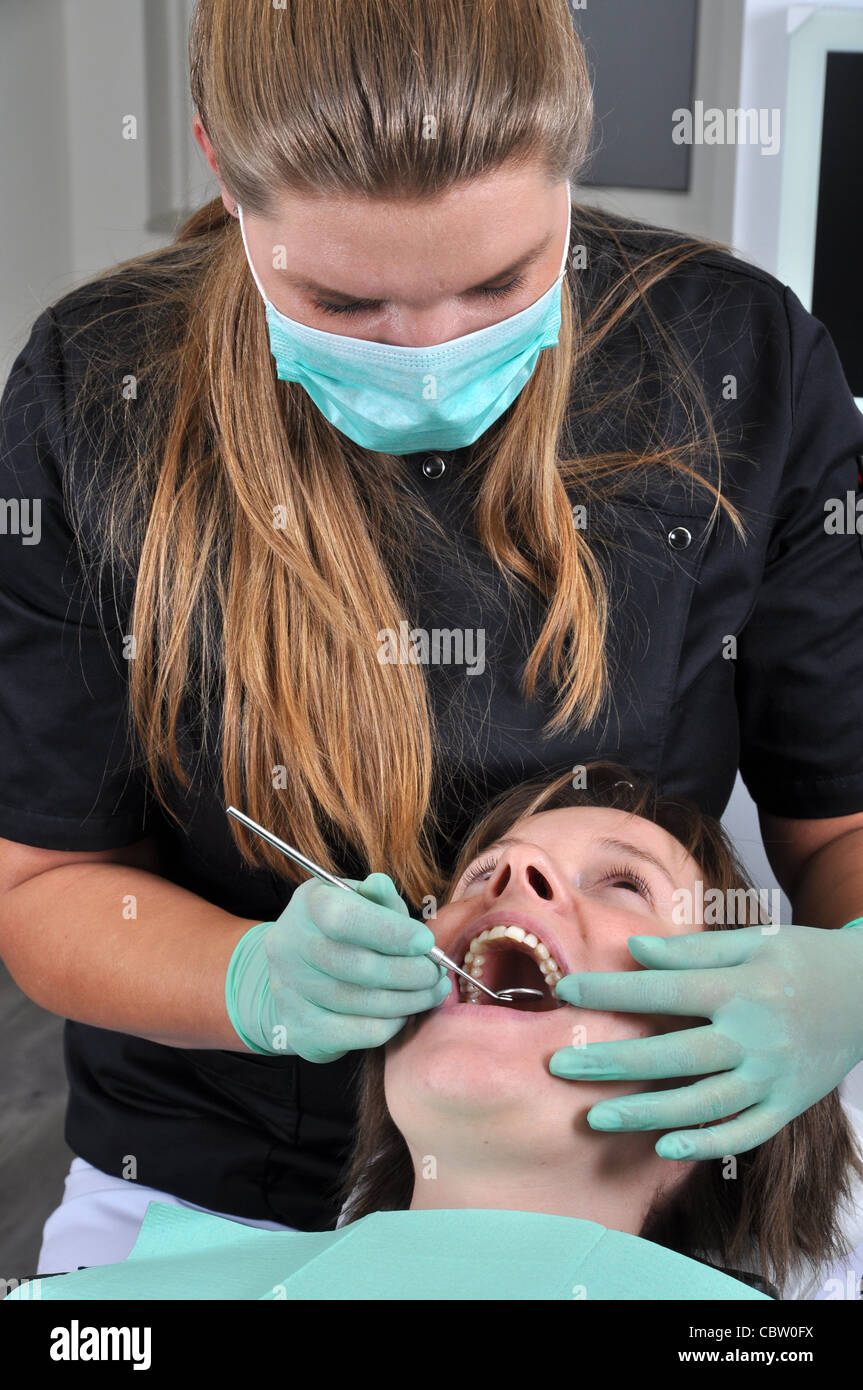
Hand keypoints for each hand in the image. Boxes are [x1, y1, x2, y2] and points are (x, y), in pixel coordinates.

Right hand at [226, 873, 449, 1061]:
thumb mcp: (359, 903)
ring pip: (363, 1003)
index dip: (391, 932)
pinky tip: (404, 1011)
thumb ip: (377, 898)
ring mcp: (289, 991)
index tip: (426, 942)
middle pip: (360, 967)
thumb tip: (381, 886)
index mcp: (308, 905)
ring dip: (410, 1000)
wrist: (296, 975)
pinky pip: (359, 1032)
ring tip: (432, 991)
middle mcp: (290, 946)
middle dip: (412, 972)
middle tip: (438, 973)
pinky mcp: (300, 1029)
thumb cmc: (342, 932)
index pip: (343, 918)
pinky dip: (391, 1023)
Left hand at [547, 923, 862, 1158]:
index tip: (567, 991)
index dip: (613, 992)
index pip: (665, 991)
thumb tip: (634, 948)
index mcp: (742, 988)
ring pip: (702, 1104)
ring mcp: (773, 1077)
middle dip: (612, 1062)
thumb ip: (692, 948)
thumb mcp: (753, 941)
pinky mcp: (788, 1105)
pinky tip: (664, 1146)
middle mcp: (756, 1036)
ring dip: (645, 1113)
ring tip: (594, 1117)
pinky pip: (744, 1132)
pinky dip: (705, 1142)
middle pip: (674, 1056)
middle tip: (559, 1066)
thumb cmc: (802, 958)